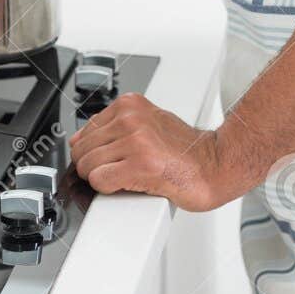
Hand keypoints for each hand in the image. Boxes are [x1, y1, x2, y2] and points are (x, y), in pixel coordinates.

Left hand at [69, 93, 227, 211]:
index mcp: (130, 105)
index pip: (86, 131)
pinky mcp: (139, 166)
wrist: (216, 165)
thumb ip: (115, 127)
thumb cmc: (186, 150)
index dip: (93, 152)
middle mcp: (131, 118)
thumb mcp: (148, 124)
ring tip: (127, 177)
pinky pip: (100, 181)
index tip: (111, 159)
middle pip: (82, 150)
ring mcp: (135, 141)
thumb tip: (78, 140)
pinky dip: (109, 189)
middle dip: (94, 167)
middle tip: (118, 171)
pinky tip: (129, 184)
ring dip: (102, 179)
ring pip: (87, 166)